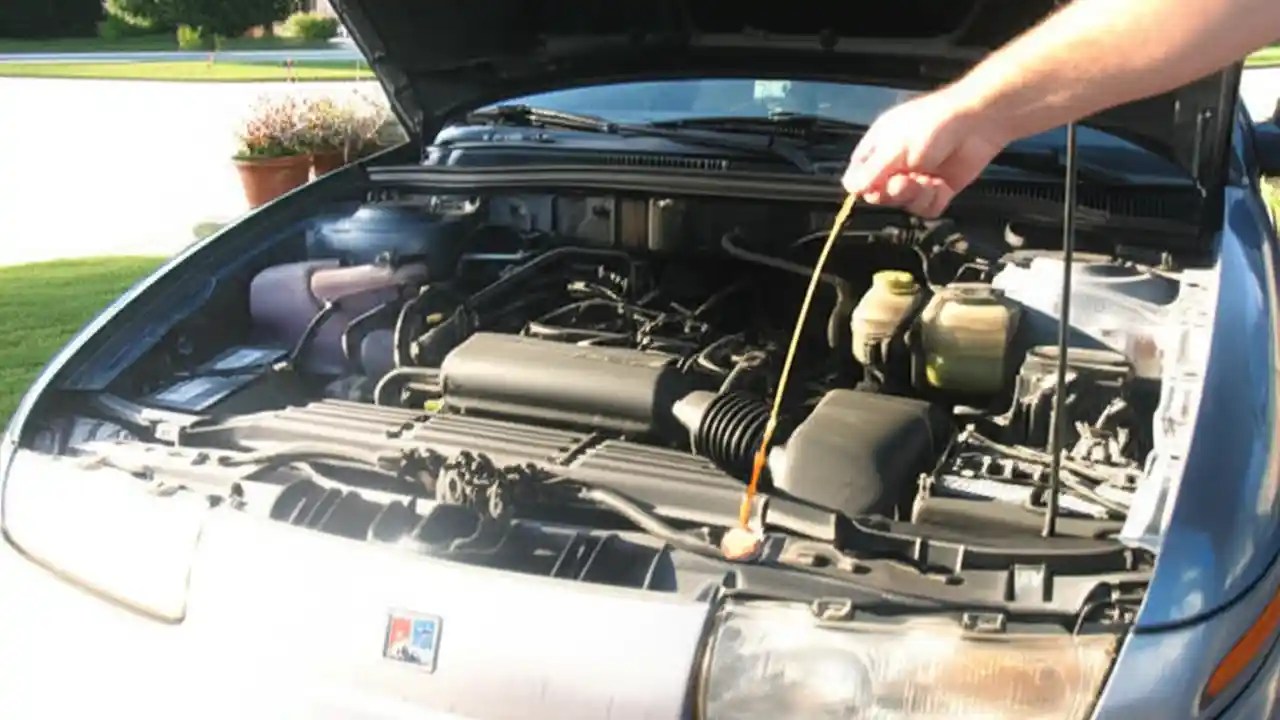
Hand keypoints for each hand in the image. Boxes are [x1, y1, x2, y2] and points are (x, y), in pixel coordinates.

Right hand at [842, 90, 1009, 217]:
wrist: (978, 123)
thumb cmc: (933, 125)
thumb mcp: (894, 148)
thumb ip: (871, 173)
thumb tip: (850, 190)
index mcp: (876, 150)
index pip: (856, 179)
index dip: (863, 187)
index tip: (875, 186)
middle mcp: (893, 166)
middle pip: (879, 197)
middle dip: (895, 192)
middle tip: (908, 179)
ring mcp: (916, 179)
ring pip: (903, 205)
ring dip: (917, 195)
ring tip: (930, 179)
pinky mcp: (938, 190)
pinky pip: (926, 209)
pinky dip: (934, 200)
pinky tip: (941, 184)